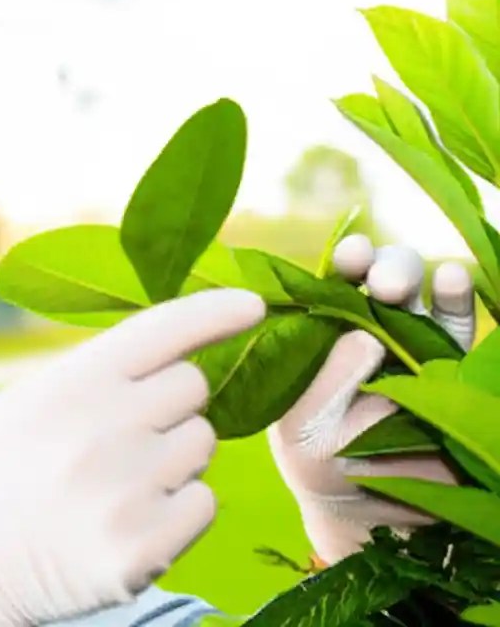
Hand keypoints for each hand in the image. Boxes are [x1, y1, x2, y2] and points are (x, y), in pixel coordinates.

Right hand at [0, 289, 266, 625]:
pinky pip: (203, 503)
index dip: (217, 311)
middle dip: (169, 403)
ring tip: (115, 481)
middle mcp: (104, 432)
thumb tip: (175, 346)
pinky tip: (126, 517)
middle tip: (122, 433)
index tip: (255, 304)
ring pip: (202, 444)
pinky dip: (177, 509)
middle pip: (193, 387)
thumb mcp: (22, 402)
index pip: (164, 329)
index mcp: (71, 385)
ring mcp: (127, 492)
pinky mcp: (144, 548)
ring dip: (174, 456)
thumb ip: (90, 371)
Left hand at [268, 235, 474, 564]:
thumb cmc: (319, 461)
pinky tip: (454, 280)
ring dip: (422, 277)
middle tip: (385, 283)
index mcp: (318, 330)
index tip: (351, 257)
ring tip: (423, 283)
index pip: (329, 283)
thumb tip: (366, 337)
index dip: (341, 265)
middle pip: (378, 277)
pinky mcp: (452, 364)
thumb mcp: (304, 431)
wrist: (370, 505)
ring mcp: (411, 341)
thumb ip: (325, 384)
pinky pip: (458, 327)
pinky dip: (458, 299)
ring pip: (420, 295)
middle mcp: (365, 324)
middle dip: (385, 268)